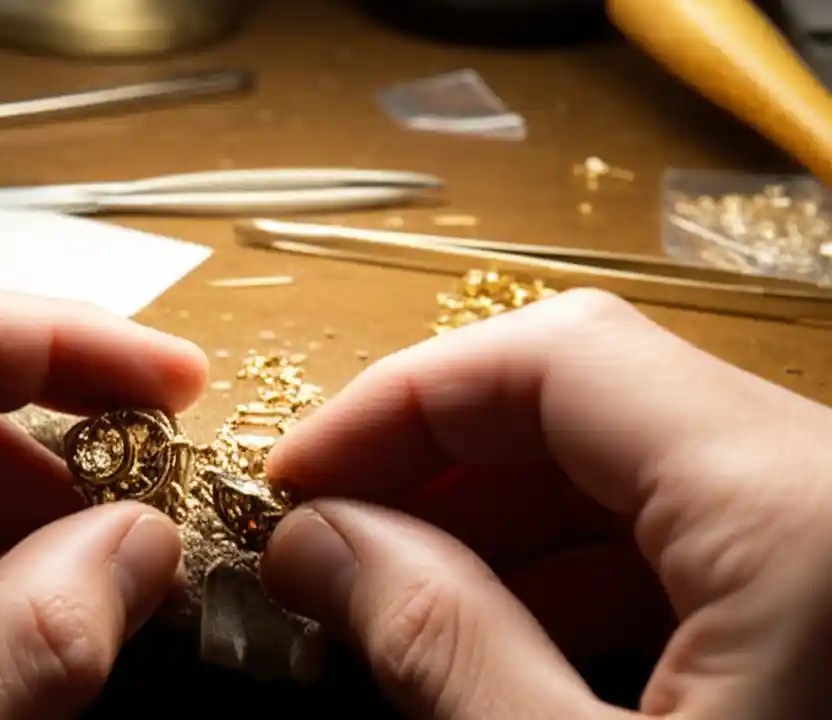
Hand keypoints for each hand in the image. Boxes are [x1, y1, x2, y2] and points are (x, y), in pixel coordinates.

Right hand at [261, 289, 831, 718]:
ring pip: (633, 471)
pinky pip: (685, 539)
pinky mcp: (827, 592)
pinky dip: (570, 574)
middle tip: (324, 539)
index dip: (401, 400)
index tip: (302, 472)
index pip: (560, 357)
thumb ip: (445, 649)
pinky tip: (494, 636)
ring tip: (385, 595)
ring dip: (491, 524)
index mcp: (800, 514)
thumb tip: (315, 547)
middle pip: (592, 401)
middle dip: (434, 466)